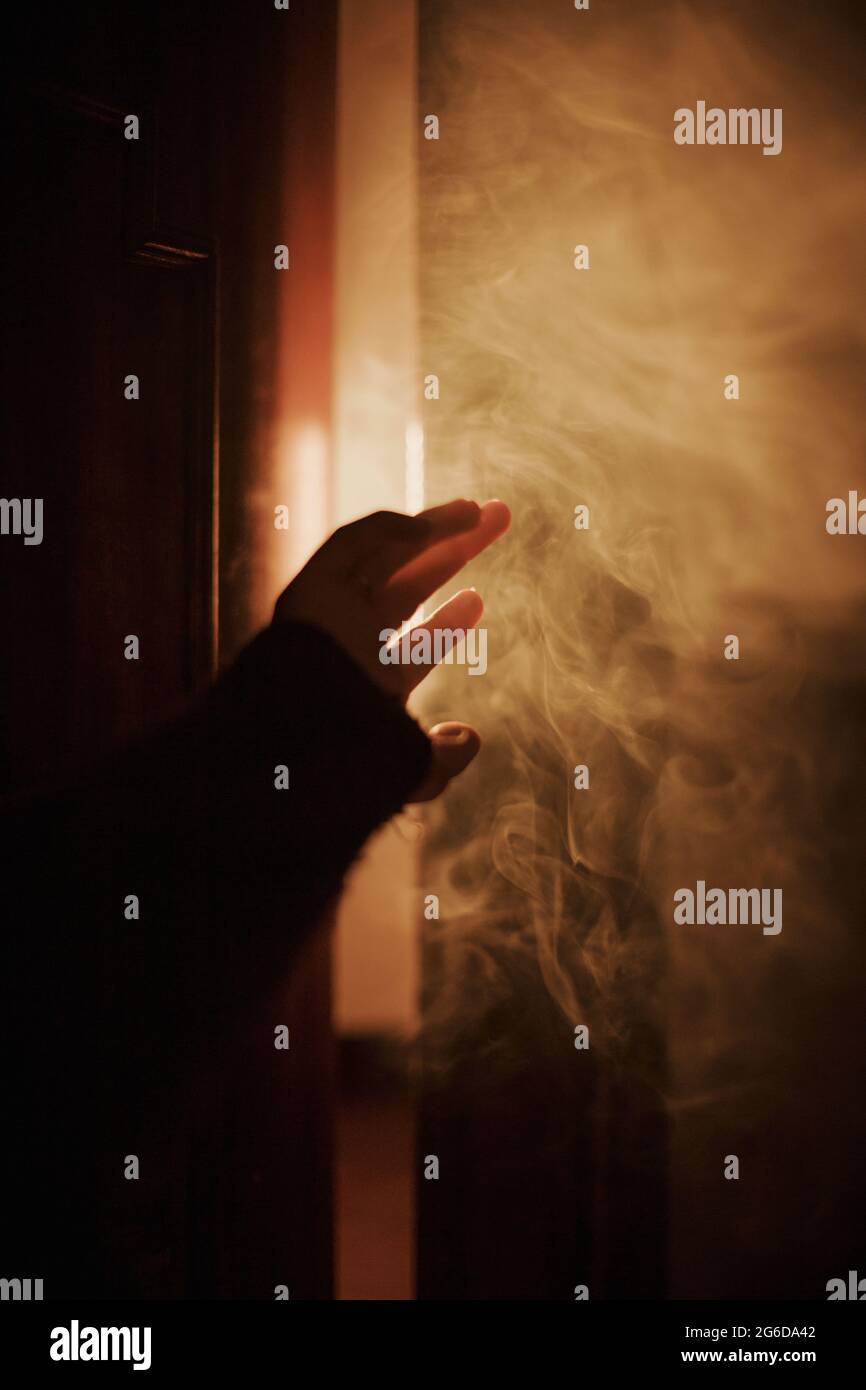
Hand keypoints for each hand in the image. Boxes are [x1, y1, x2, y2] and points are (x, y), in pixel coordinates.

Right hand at [273, 497, 510, 800]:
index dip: (448, 622)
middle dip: (453, 554)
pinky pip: (348, 545)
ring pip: (388, 558)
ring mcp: (330, 614)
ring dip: (433, 531)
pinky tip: (429, 526)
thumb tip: (469, 740)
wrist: (294, 746)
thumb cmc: (351, 765)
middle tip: (498, 520)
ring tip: (482, 510)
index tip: (479, 598)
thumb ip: (439, 762)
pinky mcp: (309, 588)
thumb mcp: (406, 771)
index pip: (413, 645)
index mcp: (374, 682)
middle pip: (409, 586)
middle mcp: (353, 643)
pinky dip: (386, 529)